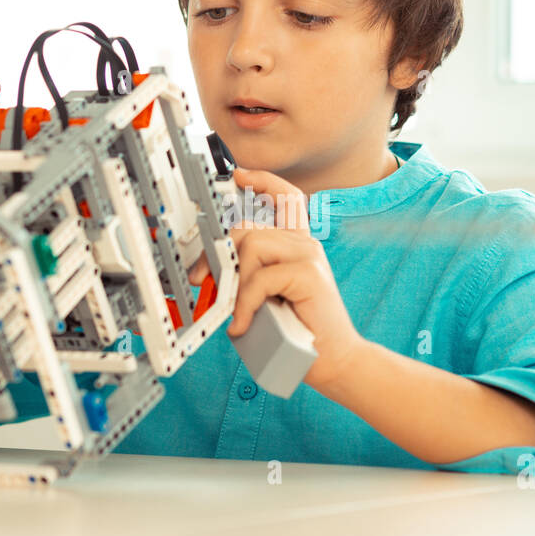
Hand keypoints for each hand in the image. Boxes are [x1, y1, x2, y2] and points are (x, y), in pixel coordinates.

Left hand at [188, 166, 367, 392]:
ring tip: (236, 313)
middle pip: (249, 228)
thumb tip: (211, 267)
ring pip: (252, 247)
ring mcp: (309, 256)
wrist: (333, 359)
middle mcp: (305, 244)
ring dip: (235, 284)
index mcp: (297, 246)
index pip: (286, 198)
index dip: (264, 182)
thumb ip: (246, 275)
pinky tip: (243, 324)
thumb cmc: (297, 332)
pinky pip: (260, 278)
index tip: (240, 176)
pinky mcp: (309, 274)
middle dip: (217, 253)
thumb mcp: (265, 297)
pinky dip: (245, 304)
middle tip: (201, 279)